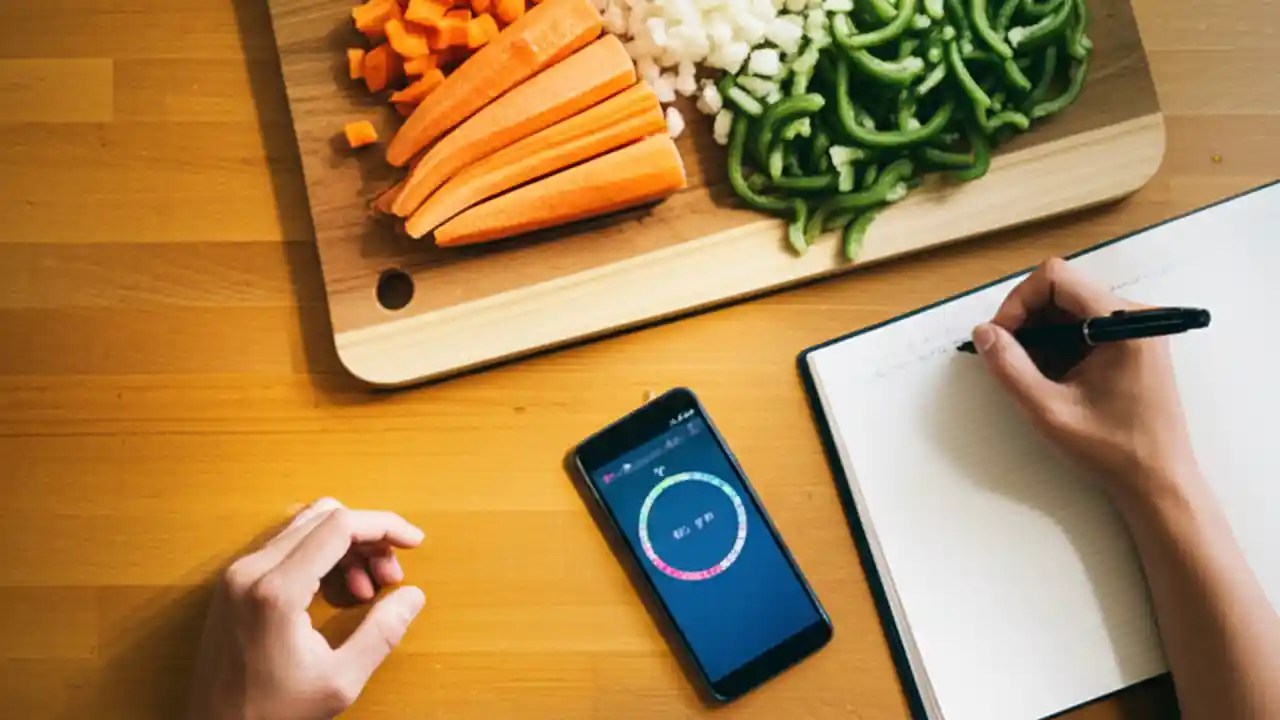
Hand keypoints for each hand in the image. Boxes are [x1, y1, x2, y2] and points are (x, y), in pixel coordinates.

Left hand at [187, 499, 425, 719]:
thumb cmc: (271, 714)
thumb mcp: (339, 681)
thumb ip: (381, 633)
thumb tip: (412, 595)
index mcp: (276, 590)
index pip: (339, 526)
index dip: (384, 526)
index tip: (414, 542)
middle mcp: (251, 570)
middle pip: (324, 517)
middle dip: (368, 537)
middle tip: (391, 577)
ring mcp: (237, 574)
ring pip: (305, 526)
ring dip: (346, 545)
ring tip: (369, 588)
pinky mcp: (234, 583)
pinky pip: (286, 545)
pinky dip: (321, 554)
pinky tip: (339, 588)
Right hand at [971, 259, 1200, 507]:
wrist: (1159, 481)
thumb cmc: (1111, 450)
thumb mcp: (1049, 412)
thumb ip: (1010, 368)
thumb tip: (982, 332)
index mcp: (1122, 323)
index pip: (1056, 277)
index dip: (1018, 301)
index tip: (1001, 337)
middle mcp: (1134, 315)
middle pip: (1062, 289)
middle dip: (1026, 319)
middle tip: (1008, 358)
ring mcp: (1135, 328)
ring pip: (1069, 307)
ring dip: (1040, 333)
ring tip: (1031, 374)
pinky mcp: (1132, 344)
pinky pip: (1083, 325)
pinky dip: (1058, 344)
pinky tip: (1053, 378)